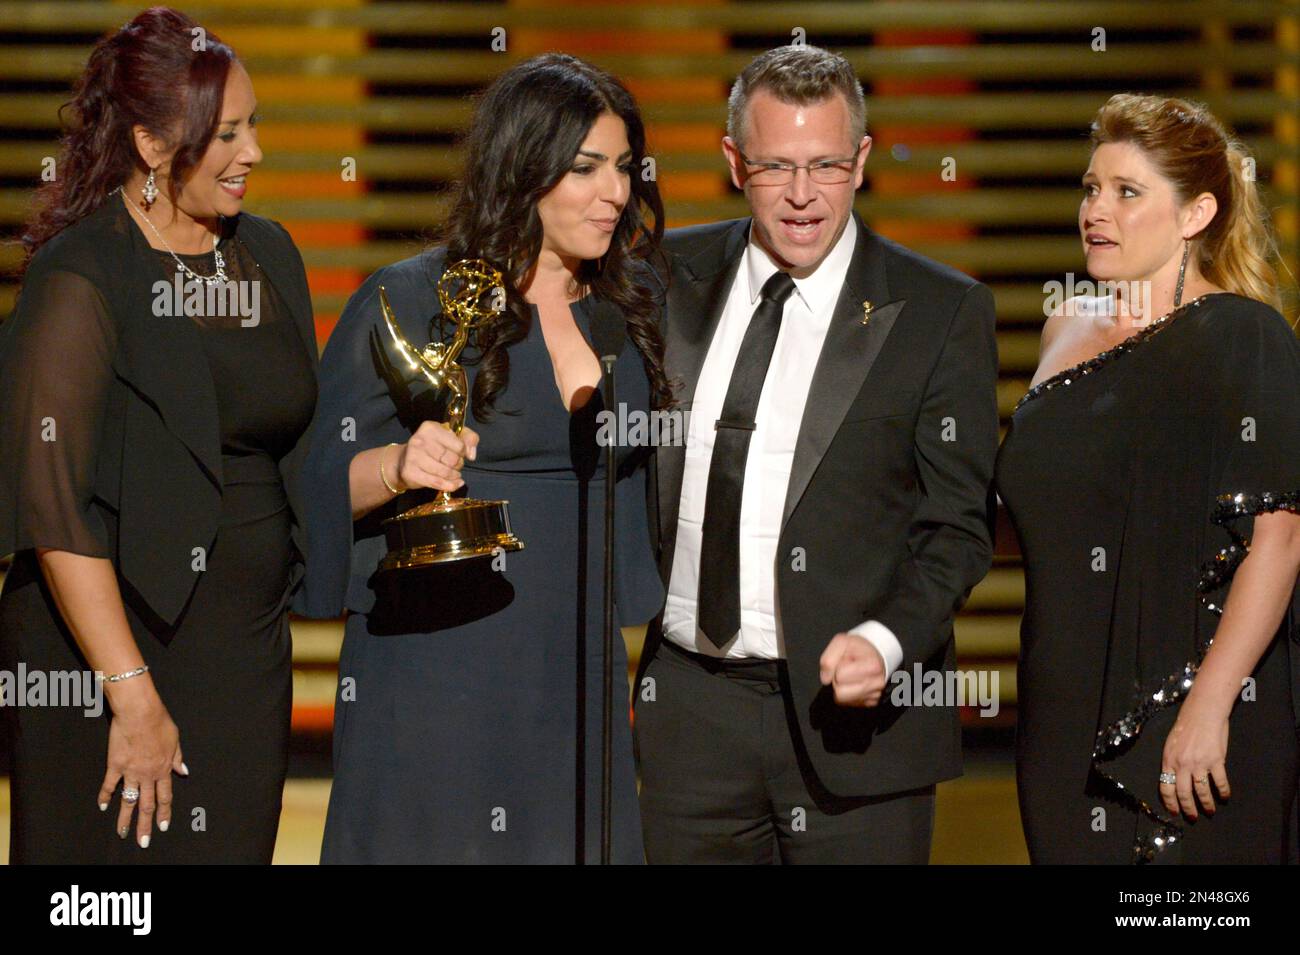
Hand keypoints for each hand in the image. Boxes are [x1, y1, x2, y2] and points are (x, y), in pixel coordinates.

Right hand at [98, 685, 185, 847]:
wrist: (140, 713)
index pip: (165, 796)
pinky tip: (101, 807)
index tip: (163, 827)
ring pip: (128, 800)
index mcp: (164, 768)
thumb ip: (178, 758)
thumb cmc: (160, 722)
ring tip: (123, 833)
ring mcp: (131, 772)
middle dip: (146, 825)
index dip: (165, 813)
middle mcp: (148, 774)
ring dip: (125, 819)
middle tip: (143, 842)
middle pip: (147, 805)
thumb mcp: (175, 739)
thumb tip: (184, 772)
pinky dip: (104, 796)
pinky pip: (109, 785)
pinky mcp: (115, 765)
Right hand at [398, 421, 479, 491]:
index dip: (463, 452)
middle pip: (452, 459)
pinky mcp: (411, 473)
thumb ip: (468, 438)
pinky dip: (450, 486)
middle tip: (455, 465)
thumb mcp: (451, 435)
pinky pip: (437, 483)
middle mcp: (420, 440)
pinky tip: (455, 484)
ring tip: (454, 474)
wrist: (403, 460)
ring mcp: (414, 457)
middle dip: (459, 465)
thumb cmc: (431, 447)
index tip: (458, 453)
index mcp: (430, 428)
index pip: (459, 445)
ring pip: (445, 472)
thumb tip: (471, 455)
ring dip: (454, 476)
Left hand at [819, 633, 886, 706]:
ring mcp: (874, 695)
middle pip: (840, 693)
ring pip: (843, 700)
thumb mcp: (841, 643)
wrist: (874, 654)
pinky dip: (847, 694)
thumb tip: (825, 679)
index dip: (837, 667)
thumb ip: (828, 659)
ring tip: (850, 676)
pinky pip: (848, 704)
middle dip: (838, 681)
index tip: (845, 661)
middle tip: (846, 670)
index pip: (840, 677)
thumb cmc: (858, 648)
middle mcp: (876, 683)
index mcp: (872, 666)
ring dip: (842, 688)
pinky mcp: (871, 703)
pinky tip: (854, 683)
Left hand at [1158, 696, 1230, 819]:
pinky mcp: (1216, 761)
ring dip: (1207, 804)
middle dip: (1188, 809)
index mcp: (1169, 760)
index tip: (1175, 812)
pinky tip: (1224, 796)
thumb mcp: (1171, 744)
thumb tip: (1173, 778)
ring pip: (1202, 791)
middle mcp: (1182, 764)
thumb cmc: (1186, 725)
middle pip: (1183, 793)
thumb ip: (1172, 761)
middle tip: (1193, 817)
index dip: (1170, 802)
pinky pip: (1220, 782)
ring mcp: (1199, 763)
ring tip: (1210, 810)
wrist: (1203, 712)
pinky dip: (1223, 792)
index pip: (1165, 787)